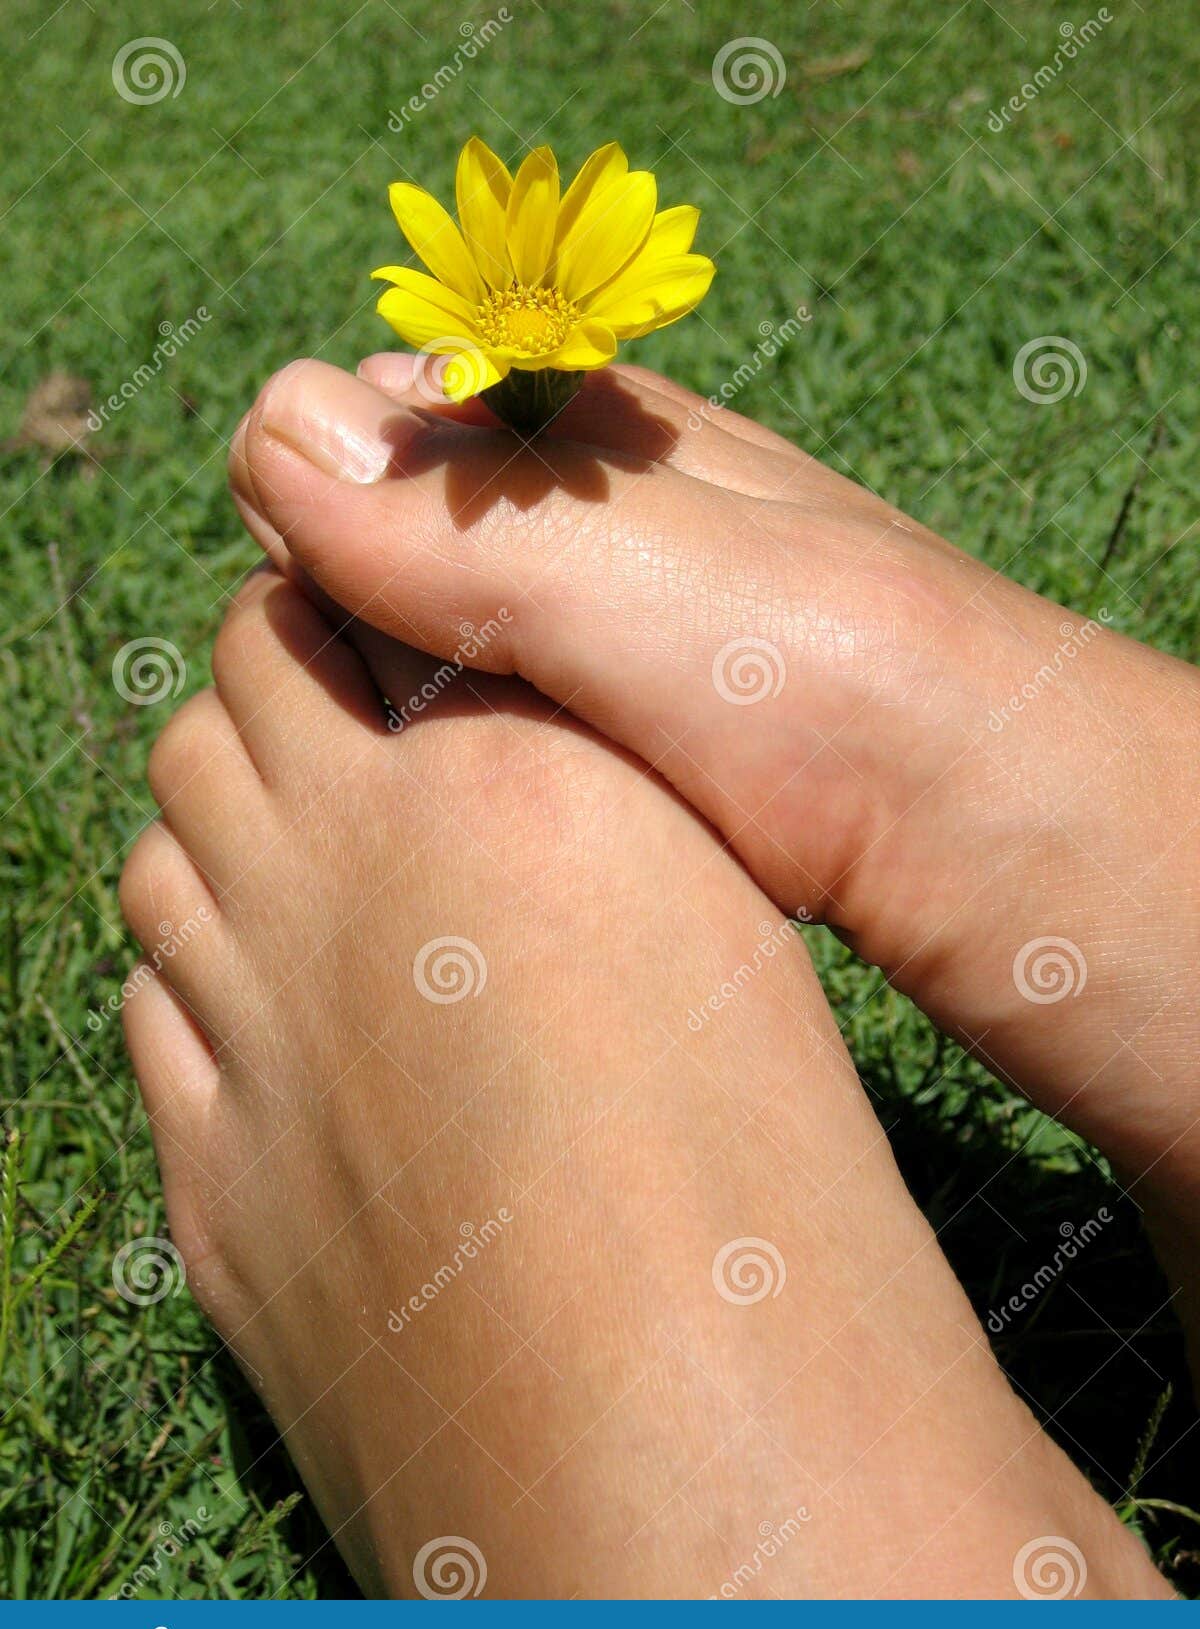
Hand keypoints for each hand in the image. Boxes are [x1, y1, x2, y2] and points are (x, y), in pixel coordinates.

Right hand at [228, 356, 1199, 1196]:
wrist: (973, 831)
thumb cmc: (823, 682)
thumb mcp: (627, 578)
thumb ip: (453, 516)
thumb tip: (268, 431)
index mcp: (582, 436)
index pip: (373, 434)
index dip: (323, 519)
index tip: (328, 623)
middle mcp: (588, 521)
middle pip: (392, 549)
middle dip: (357, 628)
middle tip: (385, 724)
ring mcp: (605, 632)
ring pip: (434, 649)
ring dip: (403, 709)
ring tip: (422, 781)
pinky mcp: (622, 733)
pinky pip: (490, 727)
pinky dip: (456, 764)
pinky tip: (464, 816)